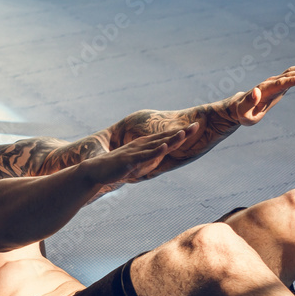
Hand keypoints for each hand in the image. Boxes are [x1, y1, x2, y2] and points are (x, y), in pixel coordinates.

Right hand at [82, 123, 198, 185]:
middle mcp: (143, 145)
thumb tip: (161, 157)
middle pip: (165, 137)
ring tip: (184, 133)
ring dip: (170, 139)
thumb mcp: (139, 162)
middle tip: (197, 125)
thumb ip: (151, 158)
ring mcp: (137, 152)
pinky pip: (145, 156)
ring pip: (157, 144)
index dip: (181, 132)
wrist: (97, 170)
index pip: (167, 137)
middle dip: (182, 132)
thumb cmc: (118, 167)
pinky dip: (155, 152)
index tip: (195, 126)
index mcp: (146, 145)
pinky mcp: (130, 160)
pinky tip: (164, 148)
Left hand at [227, 62, 294, 125]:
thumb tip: (256, 91)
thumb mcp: (243, 113)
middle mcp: (270, 83)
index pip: (278, 85)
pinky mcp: (279, 84)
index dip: (290, 81)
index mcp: (263, 90)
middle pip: (287, 76)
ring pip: (290, 73)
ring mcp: (275, 82)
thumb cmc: (242, 112)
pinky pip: (291, 74)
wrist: (240, 106)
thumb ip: (248, 103)